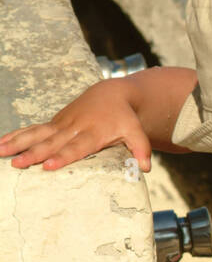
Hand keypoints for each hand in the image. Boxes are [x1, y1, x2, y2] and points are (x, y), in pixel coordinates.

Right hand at [0, 79, 152, 171]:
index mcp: (92, 133)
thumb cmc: (124, 118)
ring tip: (0, 152)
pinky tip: (1, 143)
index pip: (75, 147)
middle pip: (51, 143)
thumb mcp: (136, 131)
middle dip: (34, 154)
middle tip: (17, 164)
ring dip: (18, 143)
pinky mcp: (54, 123)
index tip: (48, 165)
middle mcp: (74, 128)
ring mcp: (61, 124)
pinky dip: (17, 136)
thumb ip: (141, 148)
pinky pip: (33, 130)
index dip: (62, 156)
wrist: (112, 94)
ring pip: (37, 134)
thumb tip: (147, 168)